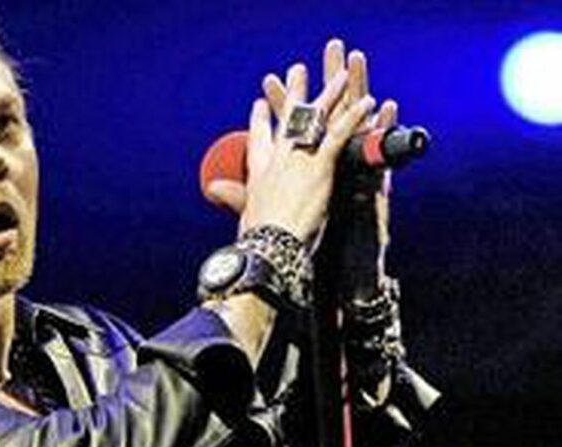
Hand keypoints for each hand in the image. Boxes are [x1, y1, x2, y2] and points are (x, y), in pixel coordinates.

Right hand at [208, 40, 396, 248]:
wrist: (271, 243)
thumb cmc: (257, 235)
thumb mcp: (243, 212)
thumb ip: (232, 196)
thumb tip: (212, 188)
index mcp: (259, 171)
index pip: (259, 138)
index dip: (260, 120)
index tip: (260, 104)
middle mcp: (277, 158)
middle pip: (288, 118)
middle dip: (293, 92)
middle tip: (297, 70)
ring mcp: (299, 158)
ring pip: (316, 118)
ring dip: (331, 93)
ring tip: (342, 73)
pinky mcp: (319, 165)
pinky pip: (339, 135)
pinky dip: (354, 117)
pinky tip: (367, 101)